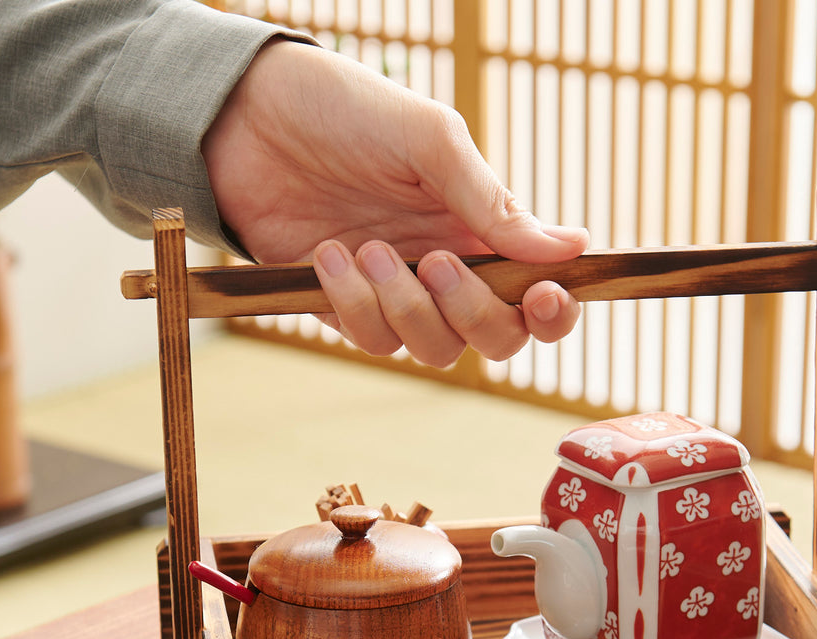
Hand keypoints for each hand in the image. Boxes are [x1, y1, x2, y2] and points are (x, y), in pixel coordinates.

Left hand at [202, 39, 586, 366]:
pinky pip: (373, 339)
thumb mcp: (429, 140)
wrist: (247, 118)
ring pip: (435, 349)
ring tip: (365, 247)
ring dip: (403, 307)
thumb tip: (569, 247)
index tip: (541, 297)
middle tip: (436, 262)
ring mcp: (401, 293)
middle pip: (496, 337)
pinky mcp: (349, 308)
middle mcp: (451, 268)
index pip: (537, 292)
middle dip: (472, 312)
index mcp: (482, 227)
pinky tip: (329, 255)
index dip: (553, 312)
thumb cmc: (345, 111)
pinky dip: (353, 305)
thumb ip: (493, 202)